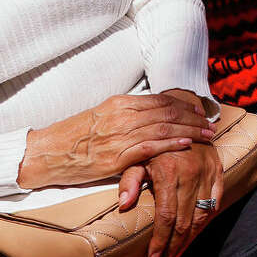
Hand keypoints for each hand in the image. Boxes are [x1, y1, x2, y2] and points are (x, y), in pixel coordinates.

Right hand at [17, 92, 216, 189]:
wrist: (47, 152)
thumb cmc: (74, 136)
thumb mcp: (102, 116)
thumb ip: (126, 113)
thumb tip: (150, 114)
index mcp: (120, 103)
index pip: (161, 100)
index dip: (183, 105)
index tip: (198, 110)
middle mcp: (122, 115)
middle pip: (167, 113)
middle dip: (192, 118)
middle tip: (210, 123)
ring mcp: (120, 135)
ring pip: (164, 128)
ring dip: (190, 131)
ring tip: (206, 135)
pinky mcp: (116, 156)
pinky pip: (150, 147)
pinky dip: (172, 145)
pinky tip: (186, 145)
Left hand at [121, 141, 223, 256]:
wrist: (184, 118)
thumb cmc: (155, 142)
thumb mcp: (137, 156)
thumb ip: (130, 180)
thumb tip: (124, 204)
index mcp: (169, 172)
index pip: (166, 216)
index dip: (160, 241)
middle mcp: (191, 174)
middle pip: (184, 222)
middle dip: (172, 248)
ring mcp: (207, 173)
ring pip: (200, 216)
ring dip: (189, 240)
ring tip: (176, 255)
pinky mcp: (218, 172)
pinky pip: (214, 203)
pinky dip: (205, 222)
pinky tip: (194, 234)